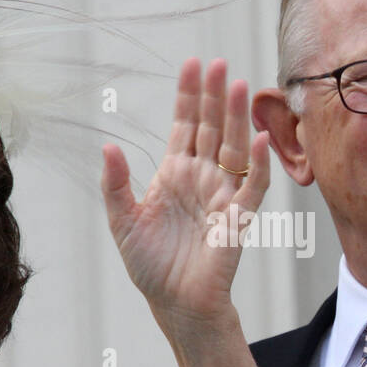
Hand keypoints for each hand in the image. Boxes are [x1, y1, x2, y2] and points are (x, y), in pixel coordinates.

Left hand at [102, 58, 269, 338]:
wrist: (175, 303)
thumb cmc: (150, 266)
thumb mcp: (123, 221)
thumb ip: (116, 184)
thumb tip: (108, 146)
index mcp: (174, 174)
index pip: (185, 125)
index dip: (188, 96)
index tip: (192, 65)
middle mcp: (201, 178)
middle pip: (211, 128)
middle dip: (214, 96)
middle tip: (218, 63)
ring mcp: (222, 195)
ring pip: (233, 148)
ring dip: (237, 119)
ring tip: (238, 85)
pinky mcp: (238, 218)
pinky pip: (253, 187)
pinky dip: (258, 165)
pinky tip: (258, 140)